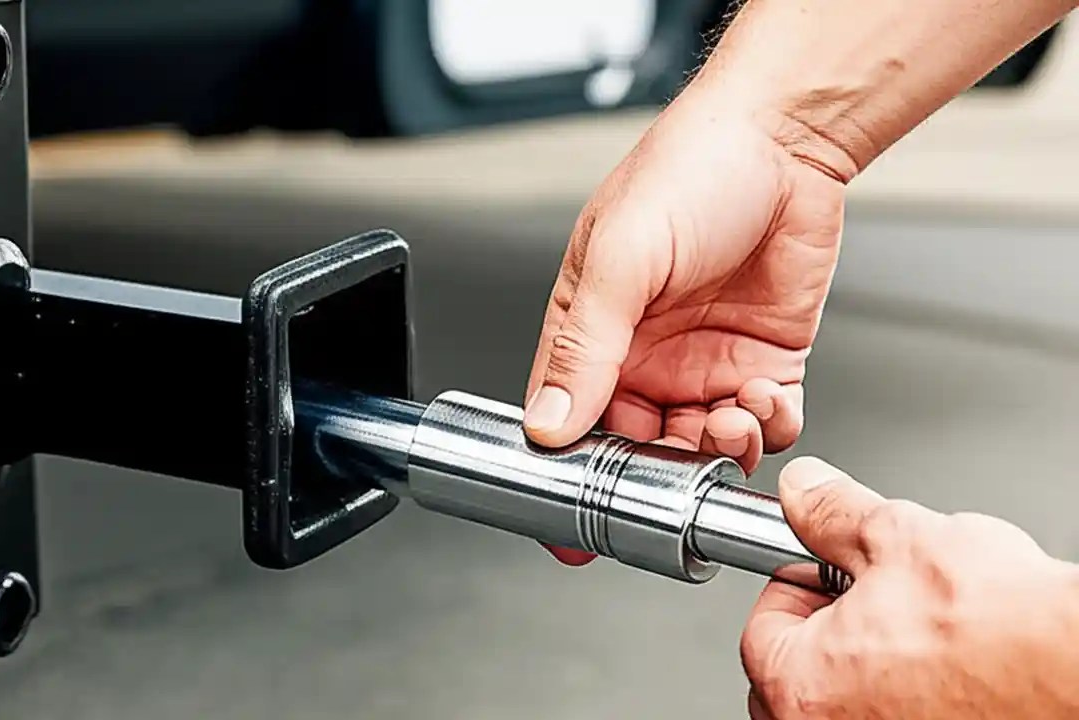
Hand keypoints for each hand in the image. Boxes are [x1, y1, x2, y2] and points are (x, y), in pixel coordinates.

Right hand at [524, 89, 845, 564]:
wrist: (786, 139)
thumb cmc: (690, 171)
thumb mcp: (621, 262)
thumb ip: (584, 349)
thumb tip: (547, 423)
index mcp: (591, 329)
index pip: (566, 420)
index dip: (569, 474)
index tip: (578, 523)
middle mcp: (643, 353)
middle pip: (637, 447)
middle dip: (659, 469)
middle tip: (677, 464)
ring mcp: (703, 360)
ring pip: (701, 446)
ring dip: (717, 450)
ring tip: (728, 419)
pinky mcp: (762, 358)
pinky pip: (762, 423)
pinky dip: (766, 427)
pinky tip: (762, 395)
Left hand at [743, 457, 1078, 718]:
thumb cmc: (1001, 627)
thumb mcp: (896, 536)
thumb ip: (830, 513)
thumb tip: (803, 492)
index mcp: (799, 686)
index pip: (761, 630)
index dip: (795, 585)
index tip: (818, 571)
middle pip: (794, 675)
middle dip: (824, 630)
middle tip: (868, 600)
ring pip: (842, 703)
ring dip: (863, 667)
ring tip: (913, 631)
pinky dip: (903, 699)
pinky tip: (941, 670)